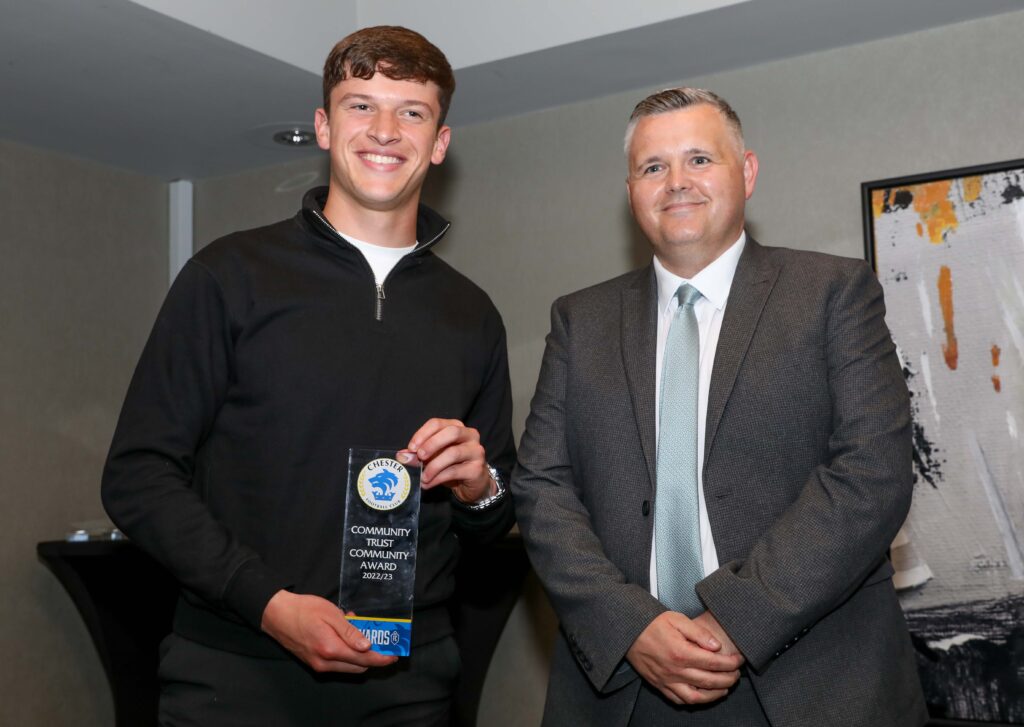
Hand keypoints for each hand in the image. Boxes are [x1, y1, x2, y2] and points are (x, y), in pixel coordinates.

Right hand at [261, 590, 397, 672]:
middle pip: (359, 666)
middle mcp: (325, 663)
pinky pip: (338, 664)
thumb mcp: (331, 614)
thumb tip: (368, 646)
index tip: (394, 655)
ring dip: (360, 654)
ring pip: (349, 666)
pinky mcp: (314, 663)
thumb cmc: (304, 610)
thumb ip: (350, 632)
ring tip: (361, 632)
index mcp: (331, 650)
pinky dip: (348, 653)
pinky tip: (347, 636)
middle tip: (382, 639)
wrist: (277, 615)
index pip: (364, 659)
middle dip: (373, 656)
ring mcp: (319, 665)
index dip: (382, 658)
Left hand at [399, 418, 493, 503]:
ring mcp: (476, 452)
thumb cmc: (452, 466)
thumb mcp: (434, 457)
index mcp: (457, 427)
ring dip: (434, 466)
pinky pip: (455, 471)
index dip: (422, 434)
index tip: (411, 448)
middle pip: (451, 432)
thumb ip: (420, 454)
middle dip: (432, 444)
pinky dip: (438, 478)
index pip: (437, 423)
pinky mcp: (476, 469)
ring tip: (422, 477)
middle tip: (420, 457)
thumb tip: (402, 455)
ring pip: (453, 453)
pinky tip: (429, 483)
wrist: (472, 485)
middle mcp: (469, 436)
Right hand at [626, 611, 742, 704]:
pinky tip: (703, 694)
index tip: (739, 660)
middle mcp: (674, 670)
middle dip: (728, 679)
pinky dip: (694, 701)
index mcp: (681, 652)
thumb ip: (699, 633)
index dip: (730, 663)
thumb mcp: (677, 619)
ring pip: (696, 697)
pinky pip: (679, 700)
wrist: (628, 631)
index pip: (713, 662)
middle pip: (709, 681)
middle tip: (737, 674)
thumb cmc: (652, 623)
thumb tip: (716, 646)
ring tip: (725, 688)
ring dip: (715, 695)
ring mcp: (666, 680)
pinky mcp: (659, 685)